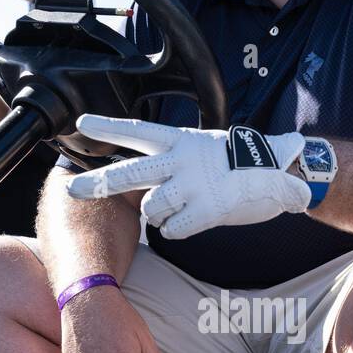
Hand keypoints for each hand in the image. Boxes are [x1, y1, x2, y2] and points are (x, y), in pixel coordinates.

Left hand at [66, 113, 309, 238]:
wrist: (279, 174)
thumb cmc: (234, 163)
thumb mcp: (203, 147)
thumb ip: (172, 159)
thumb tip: (138, 173)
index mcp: (180, 140)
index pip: (138, 131)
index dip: (109, 128)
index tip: (81, 123)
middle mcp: (182, 161)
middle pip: (131, 173)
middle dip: (100, 182)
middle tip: (73, 189)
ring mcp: (194, 186)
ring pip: (152, 207)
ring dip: (157, 214)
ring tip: (177, 206)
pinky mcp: (208, 210)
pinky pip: (174, 228)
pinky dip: (177, 228)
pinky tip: (191, 219)